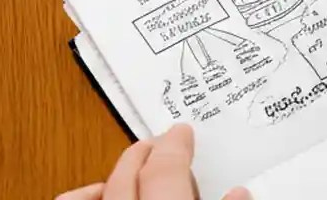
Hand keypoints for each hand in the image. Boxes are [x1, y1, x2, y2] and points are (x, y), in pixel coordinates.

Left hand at [57, 124, 251, 199]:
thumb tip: (239, 193)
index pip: (165, 170)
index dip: (174, 147)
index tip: (181, 133)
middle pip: (127, 173)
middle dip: (145, 153)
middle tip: (163, 146)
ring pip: (97, 189)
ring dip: (117, 174)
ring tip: (134, 168)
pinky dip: (87, 195)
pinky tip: (101, 194)